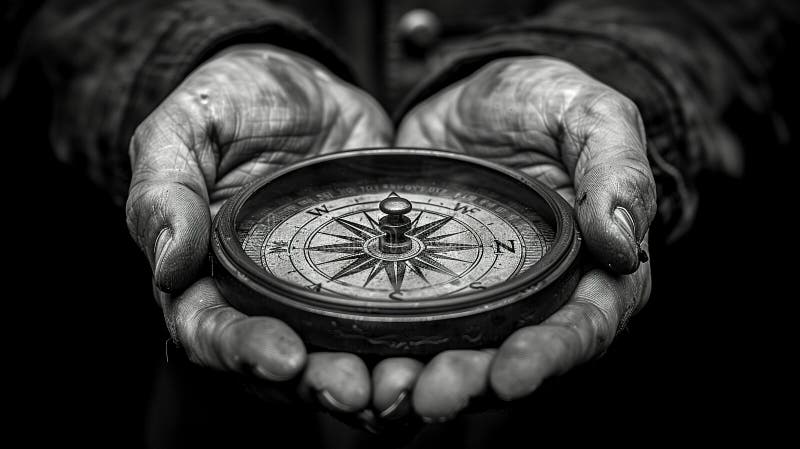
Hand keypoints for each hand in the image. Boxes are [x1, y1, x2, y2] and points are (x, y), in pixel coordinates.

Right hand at [126, 44, 390, 411]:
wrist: (305, 87)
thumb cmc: (232, 103)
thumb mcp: (184, 128)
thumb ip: (163, 190)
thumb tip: (170, 267)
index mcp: (204, 276)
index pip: (211, 332)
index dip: (244, 352)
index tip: (284, 357)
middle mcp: (261, 299)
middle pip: (281, 364)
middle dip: (316, 382)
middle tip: (355, 389)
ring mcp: (319, 294)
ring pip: (338, 355)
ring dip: (369, 380)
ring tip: (400, 388)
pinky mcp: (372, 280)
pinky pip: (389, 322)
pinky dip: (410, 345)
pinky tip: (437, 355)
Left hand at [389, 57, 655, 420]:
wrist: (470, 99)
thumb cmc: (542, 103)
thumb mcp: (589, 114)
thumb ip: (616, 169)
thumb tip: (623, 245)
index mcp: (594, 270)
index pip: (584, 326)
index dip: (552, 355)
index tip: (513, 373)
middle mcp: (540, 299)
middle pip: (513, 358)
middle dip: (475, 384)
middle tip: (432, 395)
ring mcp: (481, 300)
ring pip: (459, 357)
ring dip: (425, 382)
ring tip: (388, 392)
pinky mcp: (429, 291)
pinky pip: (411, 329)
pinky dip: (384, 353)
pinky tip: (355, 367)